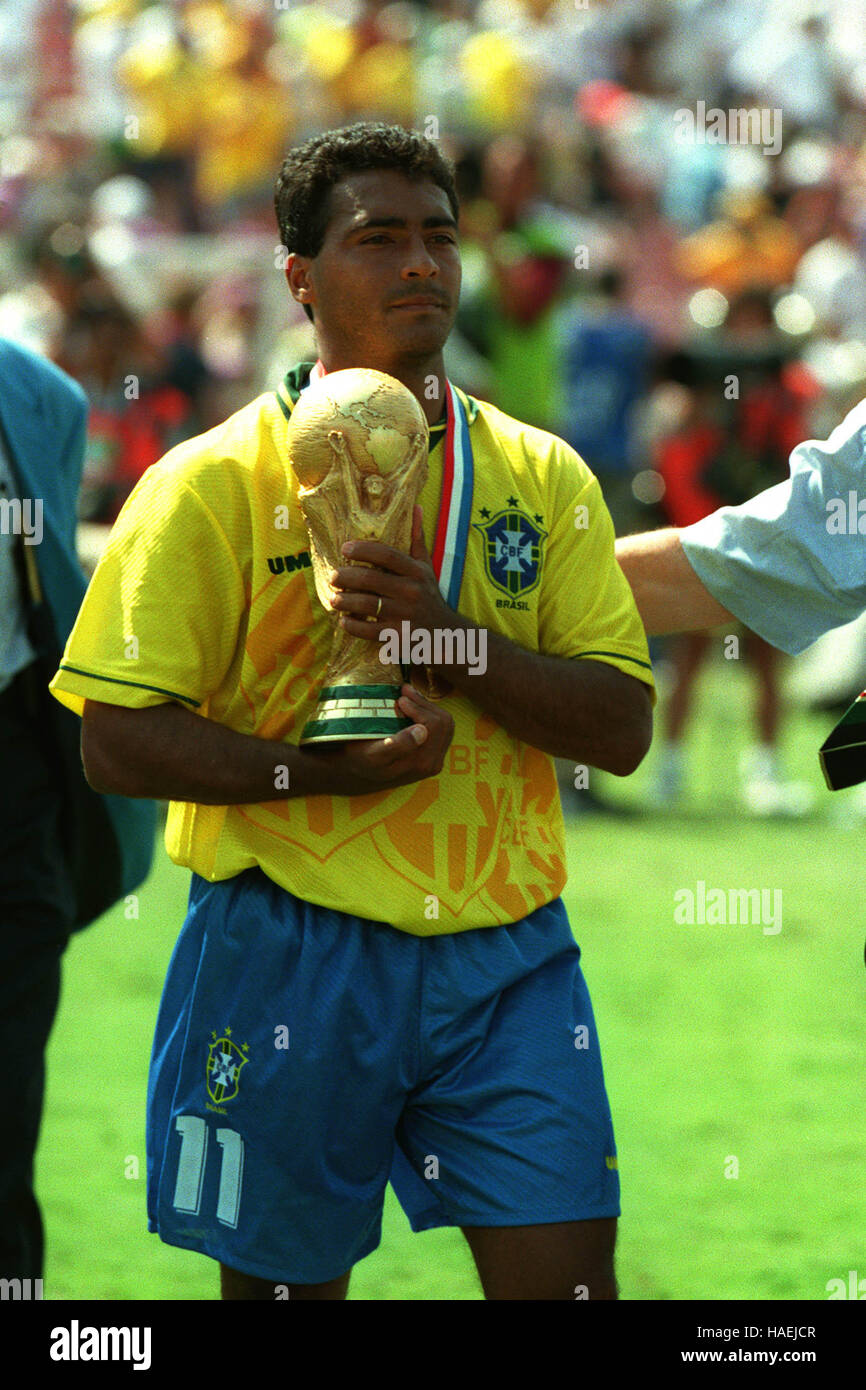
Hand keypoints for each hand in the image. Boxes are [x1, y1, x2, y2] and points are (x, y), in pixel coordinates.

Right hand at [301, 684, 453, 793]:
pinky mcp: (430, 753)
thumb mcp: (373, 754)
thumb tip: (422, 731)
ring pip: (445, 723)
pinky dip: (427, 712)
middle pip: (444, 722)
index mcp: (423, 762)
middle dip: (424, 703)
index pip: (436, 725)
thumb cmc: (359, 760)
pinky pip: (439, 727)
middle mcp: (433, 763)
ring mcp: (434, 758)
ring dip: (426, 706)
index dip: (419, 707)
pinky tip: (410, 706)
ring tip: (405, 695)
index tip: (400, 699)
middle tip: (402, 691)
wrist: (354, 773)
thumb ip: (399, 744)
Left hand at [328, 506, 449, 640]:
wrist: (445, 635)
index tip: (344, 549)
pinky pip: (367, 630)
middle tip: (333, 577)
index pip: (387, 555)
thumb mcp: (426, 567)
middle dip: (345, 577)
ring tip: (334, 599)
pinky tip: (345, 621)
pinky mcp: (398, 637)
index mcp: (416, 572)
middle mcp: (411, 592)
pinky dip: (352, 625)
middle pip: (370, 579)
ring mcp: (404, 616)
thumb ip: (417, 539)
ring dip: (344, 602)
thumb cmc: (429, 596)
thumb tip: (414, 506)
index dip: (363, 549)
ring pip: (366, 605)